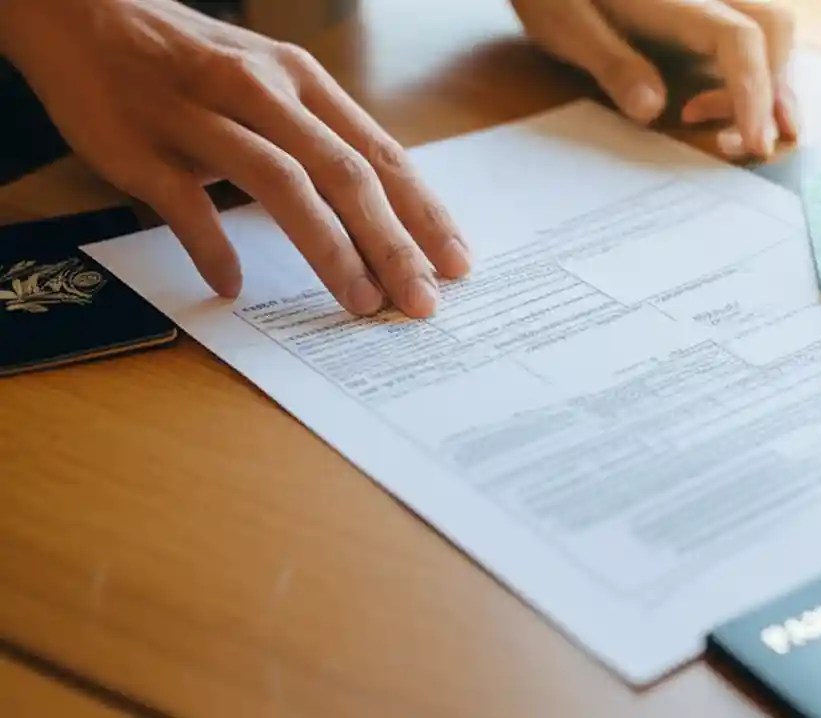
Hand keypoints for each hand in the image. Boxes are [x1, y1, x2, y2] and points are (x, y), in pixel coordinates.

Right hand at [0, 0, 467, 316]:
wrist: (82, 12)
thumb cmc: (194, 63)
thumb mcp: (271, 84)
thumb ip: (320, 142)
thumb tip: (382, 216)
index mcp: (302, 82)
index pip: (379, 155)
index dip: (423, 213)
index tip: (455, 264)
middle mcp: (262, 93)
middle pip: (344, 174)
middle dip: (391, 243)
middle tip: (420, 302)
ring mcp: (201, 116)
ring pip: (281, 184)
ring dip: (329, 249)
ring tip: (360, 303)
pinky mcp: (142, 144)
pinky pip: (185, 203)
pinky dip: (213, 248)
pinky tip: (232, 288)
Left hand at [512, 0, 798, 158]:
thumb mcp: (566, 24)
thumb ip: (612, 64)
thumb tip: (652, 109)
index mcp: (675, 0)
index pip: (739, 40)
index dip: (754, 93)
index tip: (756, 142)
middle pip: (772, 30)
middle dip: (773, 91)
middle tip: (752, 145)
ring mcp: (703, 2)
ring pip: (766, 34)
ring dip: (766, 86)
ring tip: (737, 136)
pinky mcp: (695, 12)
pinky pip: (743, 38)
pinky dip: (747, 76)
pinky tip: (709, 108)